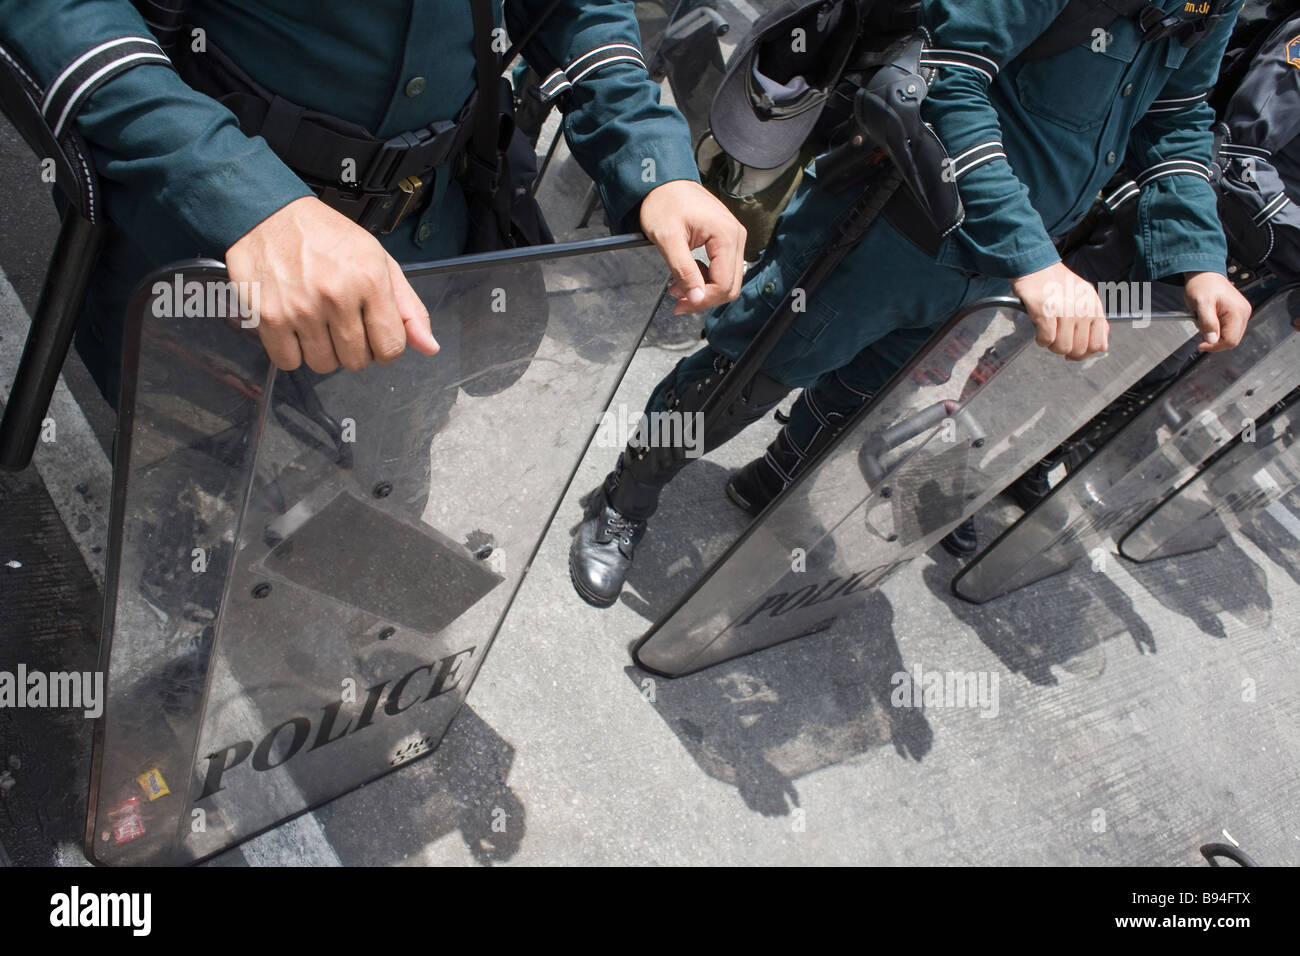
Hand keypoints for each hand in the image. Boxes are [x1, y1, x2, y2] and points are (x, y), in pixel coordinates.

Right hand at [225, 196, 438, 371]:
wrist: (269, 214)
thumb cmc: (327, 237)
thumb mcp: (378, 261)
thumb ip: (408, 307)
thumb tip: (429, 348)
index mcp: (370, 280)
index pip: (390, 347)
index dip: (385, 348)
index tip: (375, 335)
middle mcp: (336, 296)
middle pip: (357, 361)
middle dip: (354, 349)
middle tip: (343, 323)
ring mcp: (301, 308)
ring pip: (324, 365)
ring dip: (324, 352)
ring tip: (318, 323)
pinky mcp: (268, 316)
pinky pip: (288, 362)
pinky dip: (293, 353)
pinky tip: (295, 328)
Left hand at [639, 179, 746, 314]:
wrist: (664, 183)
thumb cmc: (664, 203)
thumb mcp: (668, 239)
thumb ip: (684, 271)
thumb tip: (697, 299)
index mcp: (726, 235)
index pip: (724, 284)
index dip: (702, 300)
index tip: (679, 305)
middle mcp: (737, 236)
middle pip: (731, 286)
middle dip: (704, 298)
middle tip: (677, 300)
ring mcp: (734, 238)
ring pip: (728, 280)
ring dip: (704, 290)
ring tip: (678, 288)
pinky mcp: (727, 240)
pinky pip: (724, 270)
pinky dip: (707, 279)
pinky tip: (688, 276)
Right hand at [1011, 261, 1108, 360]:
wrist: (1034, 264)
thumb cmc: (1056, 283)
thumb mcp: (1083, 298)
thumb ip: (1096, 321)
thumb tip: (1103, 347)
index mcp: (1093, 305)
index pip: (1097, 343)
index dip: (1084, 354)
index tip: (1072, 353)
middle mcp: (1082, 307)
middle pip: (1078, 348)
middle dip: (1065, 351)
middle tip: (1056, 341)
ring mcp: (1064, 308)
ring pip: (1062, 347)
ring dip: (1052, 346)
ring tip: (1047, 336)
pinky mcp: (1045, 310)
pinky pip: (1046, 339)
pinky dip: (1040, 341)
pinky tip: (1038, 333)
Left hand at [1184, 271, 1250, 351]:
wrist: (1203, 273)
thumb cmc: (1202, 284)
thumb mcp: (1201, 304)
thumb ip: (1208, 323)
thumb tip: (1212, 339)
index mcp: (1238, 312)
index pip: (1231, 340)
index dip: (1215, 346)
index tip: (1201, 345)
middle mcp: (1243, 313)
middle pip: (1232, 339)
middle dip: (1215, 339)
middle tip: (1201, 330)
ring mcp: (1241, 313)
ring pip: (1229, 335)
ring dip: (1215, 333)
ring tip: (1204, 320)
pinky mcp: (1236, 312)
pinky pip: (1227, 328)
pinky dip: (1216, 328)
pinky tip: (1209, 319)